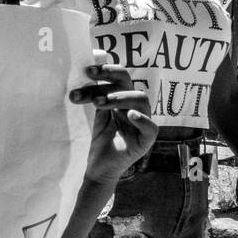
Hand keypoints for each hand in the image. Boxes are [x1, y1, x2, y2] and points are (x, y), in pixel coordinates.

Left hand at [69, 55, 155, 185]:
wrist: (100, 168)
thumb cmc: (101, 139)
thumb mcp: (96, 114)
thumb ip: (96, 95)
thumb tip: (86, 72)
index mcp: (124, 98)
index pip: (120, 76)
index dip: (106, 70)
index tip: (87, 70)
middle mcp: (135, 107)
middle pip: (128, 84)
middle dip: (108, 78)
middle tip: (88, 78)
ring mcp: (142, 122)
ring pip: (140, 100)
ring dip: (118, 97)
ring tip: (97, 102)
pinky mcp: (145, 140)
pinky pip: (151, 128)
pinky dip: (142, 119)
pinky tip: (130, 115)